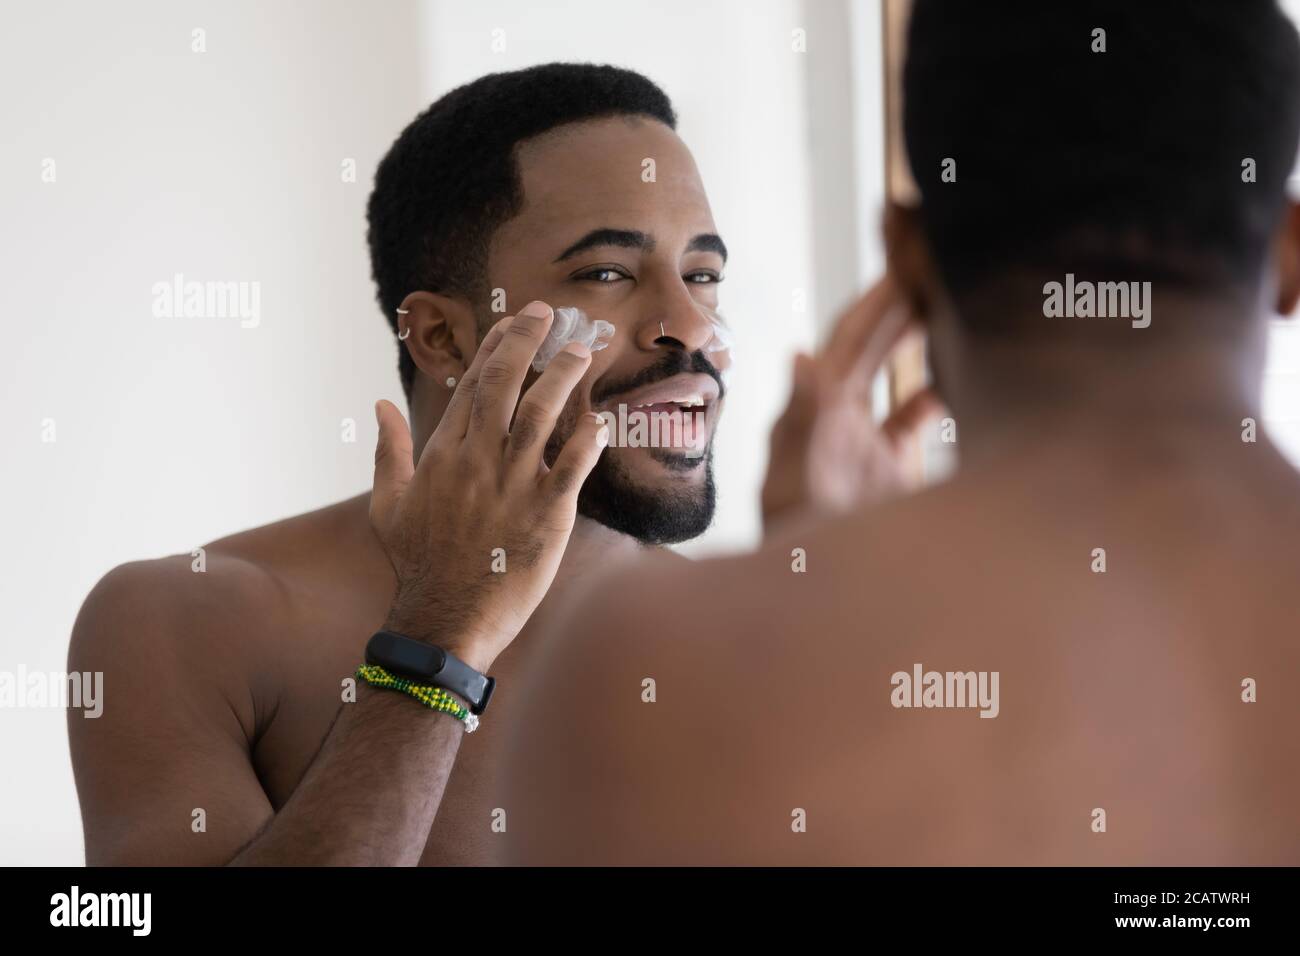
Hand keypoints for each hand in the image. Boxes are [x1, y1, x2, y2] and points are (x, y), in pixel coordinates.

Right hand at [369, 301, 608, 672]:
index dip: (497, 346)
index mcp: (443, 453)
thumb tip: (380, 406)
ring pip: (542, 414)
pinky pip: (573, 466)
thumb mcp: (388, 506)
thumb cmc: (417, 564)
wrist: (444, 620)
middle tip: (550, 313)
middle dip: (528, 341)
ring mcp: (513, 485)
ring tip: (583, 350)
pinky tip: (601, 417)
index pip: (473, 384)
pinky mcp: (547, 515)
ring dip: (563, 376)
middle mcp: (478, 460)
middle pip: (505, 384)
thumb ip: (389, 451)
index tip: (516, 320)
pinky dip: (588, 439)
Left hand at [760, 276, 944, 533]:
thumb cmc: (794, 543)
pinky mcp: (889, 469)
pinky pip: (913, 418)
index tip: (907, 262)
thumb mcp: (794, 480)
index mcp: (816, 408)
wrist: (819, 599)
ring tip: (953, 301)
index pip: (848, 339)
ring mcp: (865, 440)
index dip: (875, 300)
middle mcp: (839, 416)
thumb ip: (801, 418)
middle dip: (902, 305)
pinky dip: (936, 394)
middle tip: (940, 262)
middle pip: (873, 346)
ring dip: (920, 339)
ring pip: (895, 374)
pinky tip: (966, 376)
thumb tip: (798, 353)